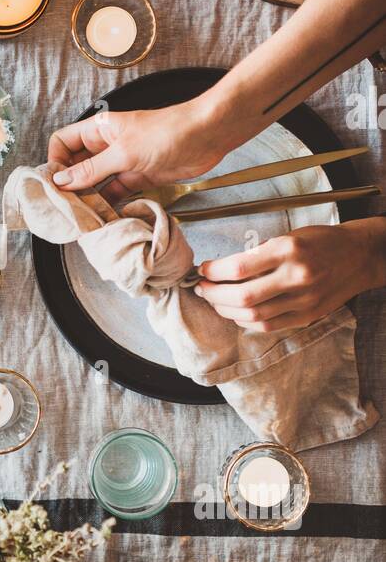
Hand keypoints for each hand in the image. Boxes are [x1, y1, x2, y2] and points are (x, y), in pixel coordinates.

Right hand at [47, 98, 228, 199]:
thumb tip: (62, 180)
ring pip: (96, 182)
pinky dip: (109, 204)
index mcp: (99, 130)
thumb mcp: (124, 152)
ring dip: (88, 197)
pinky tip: (104, 216)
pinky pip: (116, 192)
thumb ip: (92, 169)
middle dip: (69, 184)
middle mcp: (107, 145)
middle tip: (64, 206)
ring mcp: (123, 162)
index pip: (63, 143)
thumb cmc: (168, 132)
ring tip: (82, 216)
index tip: (53, 183)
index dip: (55, 161)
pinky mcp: (138, 176)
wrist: (206, 136)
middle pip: (77, 165)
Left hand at [195, 220, 385, 331]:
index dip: (214, 272)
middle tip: (202, 288)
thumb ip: (259, 254)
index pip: (239, 267)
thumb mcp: (289, 236)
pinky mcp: (307, 316)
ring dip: (226, 310)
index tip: (203, 270)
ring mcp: (303, 300)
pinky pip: (269, 326)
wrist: (359, 256)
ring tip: (215, 300)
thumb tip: (222, 269)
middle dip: (214, 294)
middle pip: (242, 296)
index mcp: (288, 250)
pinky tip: (237, 312)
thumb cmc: (321, 241)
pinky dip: (247, 321)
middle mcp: (296, 276)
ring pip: (253, 316)